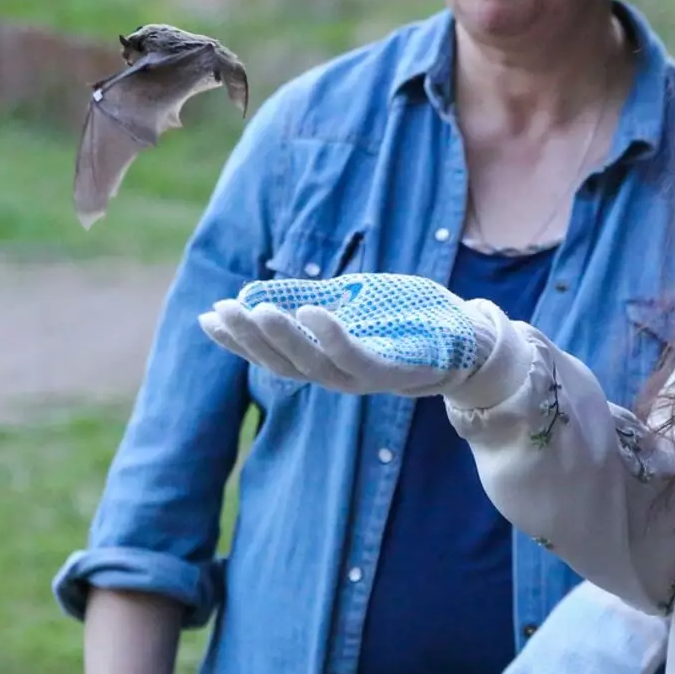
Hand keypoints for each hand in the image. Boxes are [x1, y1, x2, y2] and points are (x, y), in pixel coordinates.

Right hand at [199, 272, 525, 405]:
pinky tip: (314, 312)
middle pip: (283, 363)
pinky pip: (358, 359)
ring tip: (257, 310)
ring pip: (314, 364)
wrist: (466, 340)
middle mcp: (337, 376)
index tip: (208, 318)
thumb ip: (309, 303)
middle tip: (223, 309)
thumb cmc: (405, 321)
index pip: (270, 354)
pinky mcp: (395, 372)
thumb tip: (257, 296)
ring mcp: (365, 378)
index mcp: (323, 360)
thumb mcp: (349, 305)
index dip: (237, 341)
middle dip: (250, 338)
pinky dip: (334, 336)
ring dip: (283, 337)